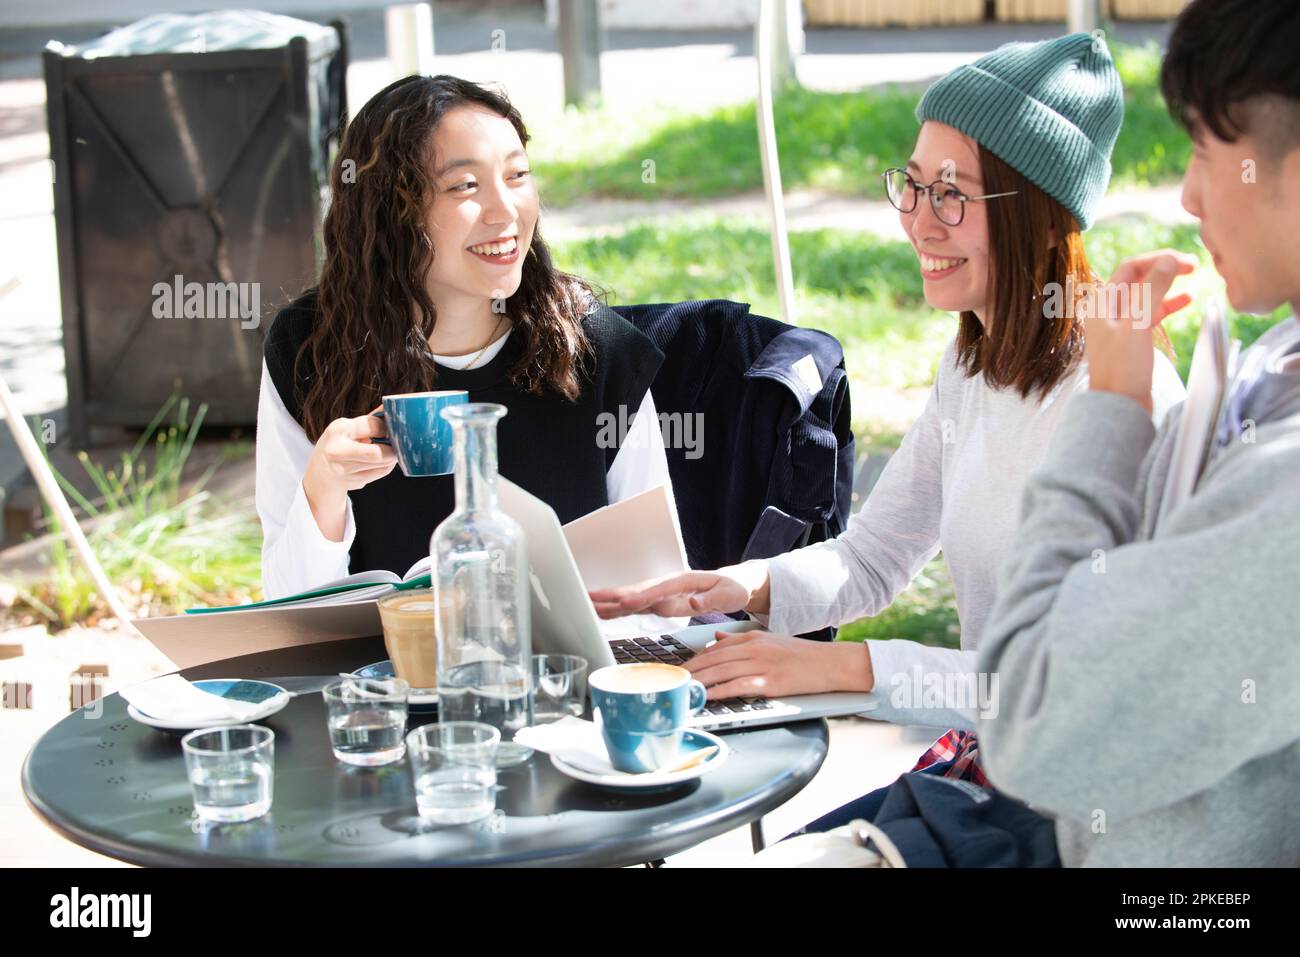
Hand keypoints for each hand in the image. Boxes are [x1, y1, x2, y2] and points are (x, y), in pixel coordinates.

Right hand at [302, 406, 397, 539]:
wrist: (320, 472)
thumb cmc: (338, 445)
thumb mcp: (346, 428)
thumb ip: (368, 420)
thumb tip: (391, 407)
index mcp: (338, 430)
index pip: (372, 426)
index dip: (386, 428)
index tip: (391, 429)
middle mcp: (338, 450)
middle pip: (377, 453)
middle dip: (392, 448)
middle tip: (397, 444)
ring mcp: (344, 469)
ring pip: (382, 464)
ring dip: (392, 457)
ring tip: (390, 451)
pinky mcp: (353, 482)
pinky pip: (380, 473)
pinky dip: (387, 466)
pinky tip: (383, 461)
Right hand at [589, 561, 767, 619]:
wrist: (732, 584)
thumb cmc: (732, 588)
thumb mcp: (729, 595)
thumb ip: (711, 600)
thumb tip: (693, 604)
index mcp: (683, 581)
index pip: (659, 589)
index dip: (642, 596)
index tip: (626, 602)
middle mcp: (667, 586)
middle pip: (636, 590)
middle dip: (613, 595)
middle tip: (589, 598)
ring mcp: (660, 594)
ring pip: (629, 597)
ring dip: (608, 601)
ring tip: (585, 604)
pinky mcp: (658, 602)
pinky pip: (633, 606)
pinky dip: (616, 609)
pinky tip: (600, 612)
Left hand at [686, 630, 874, 699]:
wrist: (832, 663)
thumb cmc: (802, 656)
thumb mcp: (769, 640)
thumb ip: (740, 640)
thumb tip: (716, 639)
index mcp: (753, 638)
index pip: (714, 648)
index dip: (694, 659)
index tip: (679, 668)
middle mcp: (754, 648)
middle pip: (713, 659)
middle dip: (690, 671)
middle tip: (672, 681)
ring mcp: (762, 665)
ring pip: (721, 672)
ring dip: (699, 682)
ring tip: (682, 690)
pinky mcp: (771, 682)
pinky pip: (738, 686)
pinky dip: (719, 692)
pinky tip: (706, 697)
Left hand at [1084, 250, 1195, 413]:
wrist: (1119, 407)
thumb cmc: (1123, 369)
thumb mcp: (1138, 325)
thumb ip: (1152, 291)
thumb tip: (1169, 260)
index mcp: (1102, 303)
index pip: (1130, 268)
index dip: (1158, 259)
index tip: (1184, 260)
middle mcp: (1108, 311)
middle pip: (1139, 279)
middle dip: (1164, 268)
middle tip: (1193, 265)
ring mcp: (1121, 325)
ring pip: (1147, 295)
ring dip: (1168, 285)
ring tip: (1193, 277)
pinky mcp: (1133, 340)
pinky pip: (1151, 314)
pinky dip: (1168, 305)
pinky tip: (1188, 299)